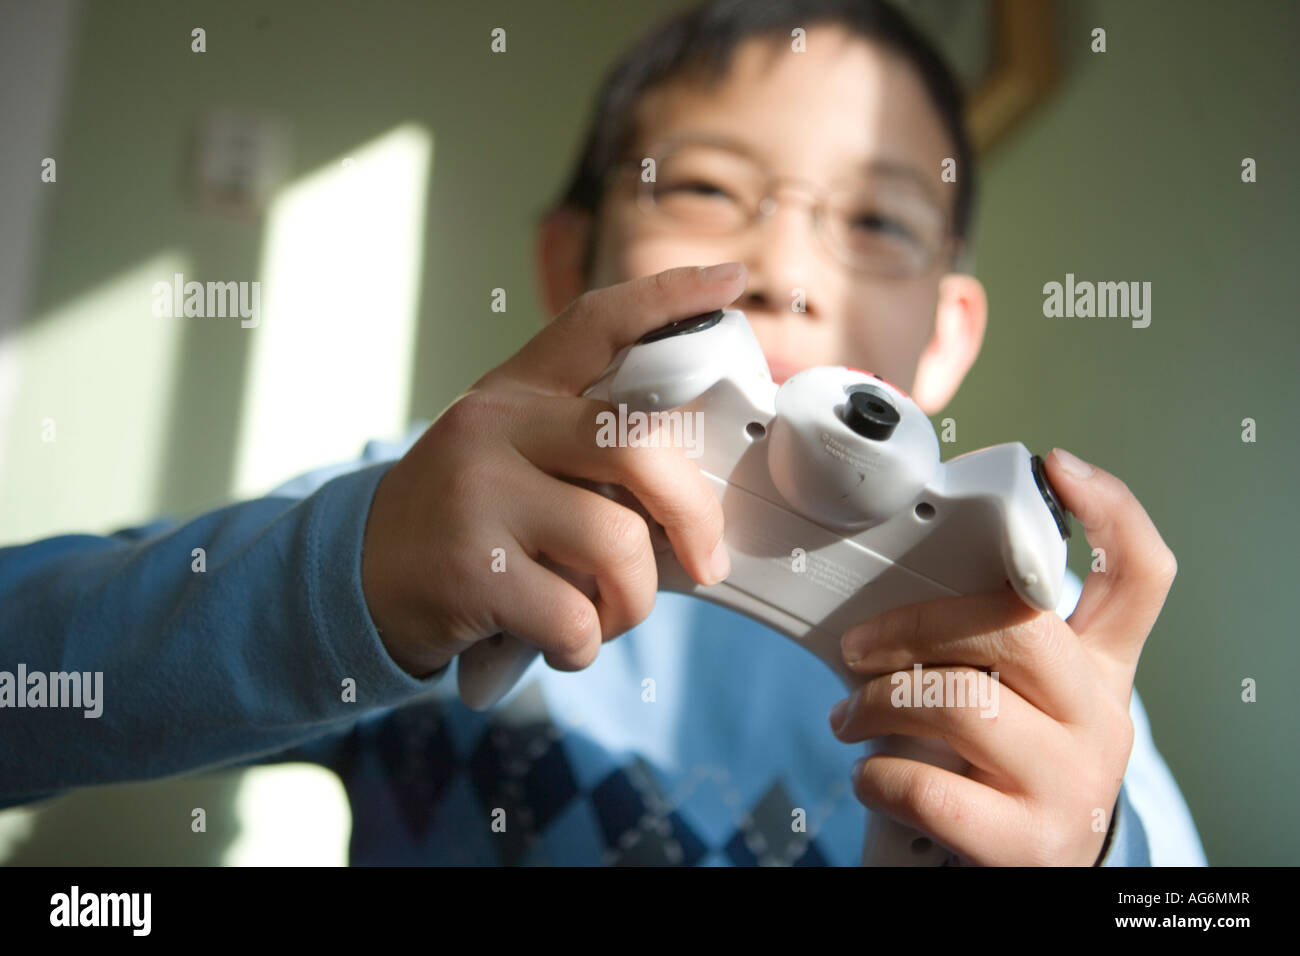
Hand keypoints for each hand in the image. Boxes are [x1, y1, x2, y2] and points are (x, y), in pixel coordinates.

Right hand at [361, 263, 746, 677]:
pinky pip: (575, 616)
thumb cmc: (462, 520)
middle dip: (694, 516)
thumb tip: (691, 500)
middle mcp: (497, 427)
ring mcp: (480, 495)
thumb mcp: (507, 458)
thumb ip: (581, 456)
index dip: (668, 298)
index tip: (731, 280)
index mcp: (516, 394)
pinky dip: (587, 644)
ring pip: (618, 545)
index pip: (596, 324)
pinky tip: (564, 642)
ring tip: (607, 613)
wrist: (354, 575)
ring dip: (633, 600)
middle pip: (637, 450)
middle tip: (706, 561)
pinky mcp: (469, 569)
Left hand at [829, 448, 1177, 864]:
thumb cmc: (1005, 766)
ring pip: (964, 704)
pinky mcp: (1027, 842)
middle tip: (858, 643)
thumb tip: (885, 584)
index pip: (1138, 577)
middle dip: (916, 624)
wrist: (1032, 871)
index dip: (1113, 512)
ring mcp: (1072, 783)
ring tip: (848, 715)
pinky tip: (870, 774)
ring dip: (878, 701)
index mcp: (1099, 669)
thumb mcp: (1019, 697)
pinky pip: (931, 788)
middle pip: (1019, 628)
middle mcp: (1101, 719)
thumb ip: (984, 641)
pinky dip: (878, 775)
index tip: (1059, 466)